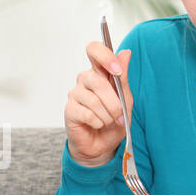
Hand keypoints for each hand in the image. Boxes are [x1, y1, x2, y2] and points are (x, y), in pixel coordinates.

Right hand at [65, 41, 133, 166]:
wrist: (103, 145)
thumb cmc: (114, 121)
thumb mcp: (126, 99)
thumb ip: (123, 77)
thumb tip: (125, 52)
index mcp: (99, 72)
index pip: (95, 49)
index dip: (105, 57)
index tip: (117, 71)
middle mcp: (85, 79)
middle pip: (98, 80)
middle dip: (114, 103)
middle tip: (119, 115)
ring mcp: (75, 93)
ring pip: (94, 100)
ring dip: (107, 116)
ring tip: (108, 122)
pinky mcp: (70, 109)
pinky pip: (88, 113)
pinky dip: (98, 122)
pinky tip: (97, 125)